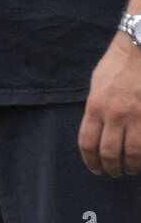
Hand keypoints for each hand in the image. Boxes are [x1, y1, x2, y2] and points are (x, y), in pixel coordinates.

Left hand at [78, 33, 140, 176]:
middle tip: (113, 173)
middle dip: (110, 168)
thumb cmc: (117, 65)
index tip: (94, 169)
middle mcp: (114, 114)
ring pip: (133, 153)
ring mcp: (137, 116)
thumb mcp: (96, 85)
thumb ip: (95, 109)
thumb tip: (96, 129)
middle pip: (109, 153)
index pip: (87, 143)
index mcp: (95, 107)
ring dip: (131, 167)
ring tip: (131, 170)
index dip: (90, 161)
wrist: (140, 49)